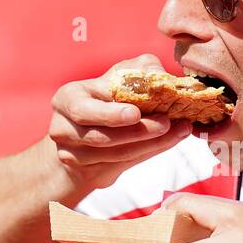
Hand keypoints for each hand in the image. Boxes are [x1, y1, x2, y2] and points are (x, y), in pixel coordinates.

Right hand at [48, 54, 191, 188]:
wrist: (83, 134)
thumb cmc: (105, 98)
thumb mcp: (116, 77)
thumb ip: (137, 70)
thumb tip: (158, 72)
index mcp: (67, 100)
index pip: (84, 110)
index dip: (110, 114)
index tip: (136, 114)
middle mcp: (64, 130)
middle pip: (103, 137)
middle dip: (138, 132)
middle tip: (167, 123)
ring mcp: (74, 156)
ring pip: (117, 155)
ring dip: (152, 144)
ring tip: (179, 130)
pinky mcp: (89, 173)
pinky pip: (124, 164)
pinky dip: (150, 152)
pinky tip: (169, 141)